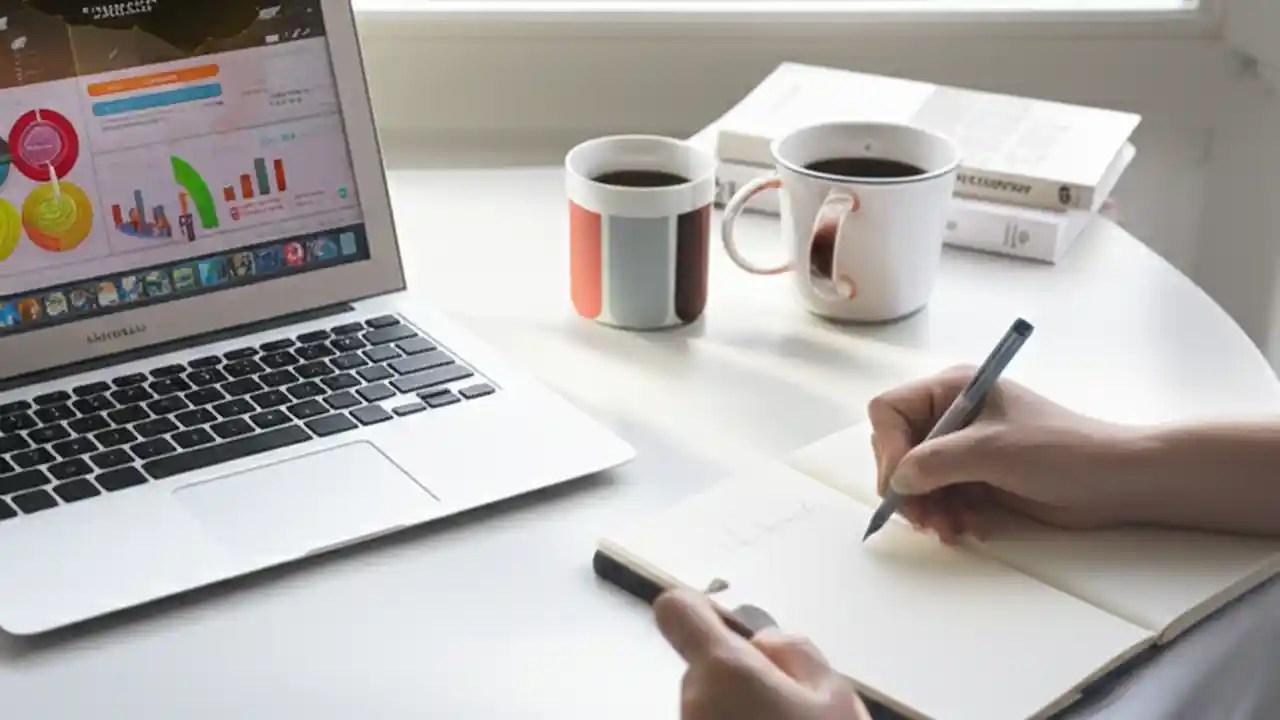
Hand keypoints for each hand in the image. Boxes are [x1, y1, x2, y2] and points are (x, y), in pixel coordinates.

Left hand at [654, 589, 868, 719]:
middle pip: (705, 668)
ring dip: (741, 714)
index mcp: (723, 670)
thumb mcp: (836, 696)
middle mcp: (693, 703)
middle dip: (742, 676)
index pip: (677, 611)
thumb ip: (795, 652)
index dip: (702, 609)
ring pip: (711, 707)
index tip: (732, 624)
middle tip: (793, 706)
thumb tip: (765, 642)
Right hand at [867, 366, 1141, 542]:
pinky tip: (970, 528)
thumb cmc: (1058, 450)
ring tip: (950, 530)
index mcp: (952, 390)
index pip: (890, 411)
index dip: (887, 448)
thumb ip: (935, 463)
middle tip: (924, 518)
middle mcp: (952, 416)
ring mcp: (964, 449)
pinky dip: (948, 516)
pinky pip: (941, 498)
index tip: (901, 484)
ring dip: (928, 508)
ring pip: (917, 481)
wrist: (1115, 481)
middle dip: (908, 486)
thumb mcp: (991, 451)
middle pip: (898, 449)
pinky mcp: (978, 478)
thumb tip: (895, 482)